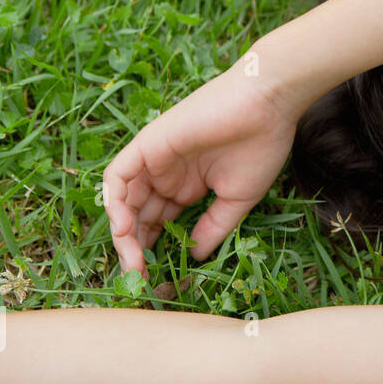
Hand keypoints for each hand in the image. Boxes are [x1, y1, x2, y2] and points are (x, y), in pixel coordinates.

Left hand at [102, 66, 297, 278]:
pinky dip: (115, 201)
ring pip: (124, 200)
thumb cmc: (260, 146)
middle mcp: (166, 174)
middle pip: (139, 216)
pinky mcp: (147, 144)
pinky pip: (118, 176)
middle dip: (135, 249)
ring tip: (133, 262)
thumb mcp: (238, 198)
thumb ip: (213, 227)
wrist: (267, 104)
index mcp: (188, 186)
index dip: (154, 251)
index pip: (160, 223)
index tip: (156, 279)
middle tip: (139, 279)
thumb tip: (194, 256)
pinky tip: (124, 228)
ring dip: (123, 233)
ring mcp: (154, 159)